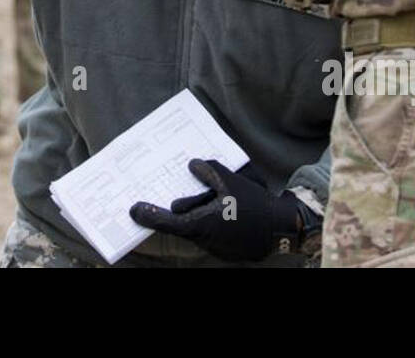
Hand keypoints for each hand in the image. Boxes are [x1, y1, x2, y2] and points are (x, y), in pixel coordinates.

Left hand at [129, 159, 313, 262]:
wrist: (281, 228)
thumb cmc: (253, 204)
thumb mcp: (230, 181)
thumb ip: (208, 171)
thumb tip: (192, 166)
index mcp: (201, 223)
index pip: (167, 222)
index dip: (148, 216)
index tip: (133, 210)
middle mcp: (204, 238)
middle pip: (181, 224)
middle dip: (173, 211)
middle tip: (163, 197)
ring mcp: (214, 246)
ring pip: (195, 228)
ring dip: (194, 215)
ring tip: (201, 198)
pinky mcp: (224, 249)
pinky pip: (208, 233)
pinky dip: (207, 222)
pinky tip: (216, 209)